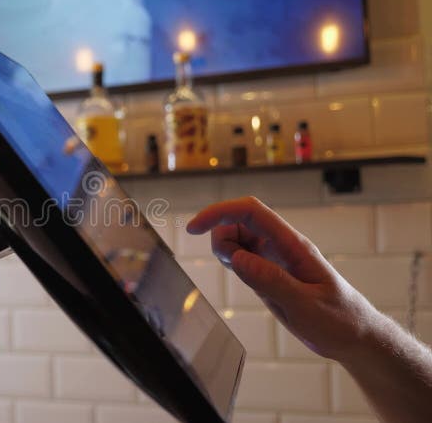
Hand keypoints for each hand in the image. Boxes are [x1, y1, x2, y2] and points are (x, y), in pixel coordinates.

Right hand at [186, 196, 377, 361]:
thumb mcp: (305, 305)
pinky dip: (233, 263)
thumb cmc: (340, 321)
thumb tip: (236, 257)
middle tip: (231, 268)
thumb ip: (270, 280)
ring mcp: (275, 258)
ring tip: (246, 279)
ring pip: (237, 239)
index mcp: (293, 245)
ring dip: (226, 252)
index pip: (251, 212)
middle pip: (238, 222)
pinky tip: (246, 280)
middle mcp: (282, 246)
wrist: (356, 337)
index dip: (219, 212)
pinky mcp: (270, 272)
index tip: (194, 228)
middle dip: (221, 238)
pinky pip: (243, 257)